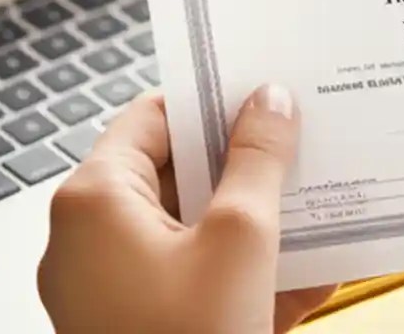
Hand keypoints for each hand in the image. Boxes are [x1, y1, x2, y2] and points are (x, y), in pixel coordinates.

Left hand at [38, 85, 335, 332]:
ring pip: (189, 230)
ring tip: (315, 214)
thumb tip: (269, 101)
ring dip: (253, 225)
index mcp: (95, 199)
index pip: (153, 115)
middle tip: (300, 151)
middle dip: (245, 168)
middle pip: (174, 173)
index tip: (264, 92)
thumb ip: (258, 160)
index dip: (212, 101)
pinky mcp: (134, 323)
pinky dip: (239, 274)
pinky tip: (303, 278)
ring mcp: (107, 287)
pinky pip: (190, 279)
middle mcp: (88, 237)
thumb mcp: (242, 240)